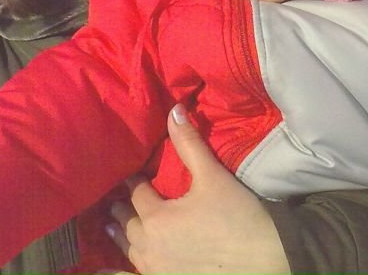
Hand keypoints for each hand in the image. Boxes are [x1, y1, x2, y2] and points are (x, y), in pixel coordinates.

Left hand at [107, 104, 290, 274]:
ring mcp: (155, 270)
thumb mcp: (213, 176)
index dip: (133, 180)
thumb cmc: (239, 216)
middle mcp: (148, 245)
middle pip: (127, 222)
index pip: (136, 191)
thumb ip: (189, 143)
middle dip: (122, 208)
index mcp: (156, 216)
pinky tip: (101, 273)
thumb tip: (174, 109)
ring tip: (110, 228)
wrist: (266, 261)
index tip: (130, 173)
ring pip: (129, 249)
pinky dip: (114, 273)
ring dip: (121, 236)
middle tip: (115, 199)